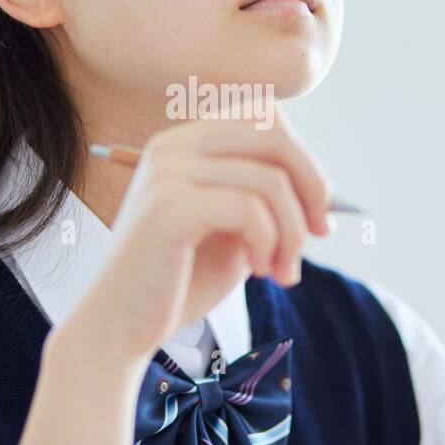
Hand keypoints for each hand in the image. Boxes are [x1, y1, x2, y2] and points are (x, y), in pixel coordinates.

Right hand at [62, 99, 333, 368]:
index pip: (265, 117)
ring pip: (269, 180)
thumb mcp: (234, 233)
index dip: (305, 163)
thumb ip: (268, 204)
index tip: (317, 216)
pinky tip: (258, 271)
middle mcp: (172, 147)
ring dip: (292, 232)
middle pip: (273, 134)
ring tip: (282, 271)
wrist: (119, 327)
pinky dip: (269, 243)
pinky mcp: (168, 208)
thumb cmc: (178, 283)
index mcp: (185, 144)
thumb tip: (325, 193)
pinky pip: (249, 210)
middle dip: (311, 187)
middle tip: (318, 236)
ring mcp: (166, 173)